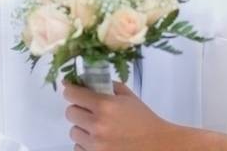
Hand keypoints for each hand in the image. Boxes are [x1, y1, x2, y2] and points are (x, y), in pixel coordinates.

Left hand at [62, 79, 186, 150]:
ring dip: (82, 128)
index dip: (71, 90)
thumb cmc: (144, 121)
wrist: (157, 145)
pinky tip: (98, 141)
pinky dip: (85, 144)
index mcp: (104, 105)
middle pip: (70, 113)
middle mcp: (97, 125)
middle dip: (78, 109)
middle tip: (89, 111)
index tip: (71, 90)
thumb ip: (107, 87)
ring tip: (97, 128)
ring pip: (73, 132)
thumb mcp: (128, 97)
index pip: (72, 94)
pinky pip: (78, 148)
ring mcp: (95, 145)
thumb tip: (86, 82)